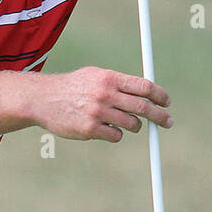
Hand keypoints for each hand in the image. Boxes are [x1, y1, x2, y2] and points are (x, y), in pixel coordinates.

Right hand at [34, 67, 173, 142]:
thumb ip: (119, 83)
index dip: (160, 95)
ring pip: (132, 124)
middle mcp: (105, 94)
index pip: (144, 86)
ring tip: (122, 122)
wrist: (43, 99)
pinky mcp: (90, 129)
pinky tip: (104, 128)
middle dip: (160, 116)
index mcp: (109, 78)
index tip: (166, 102)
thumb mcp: (95, 76)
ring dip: (133, 125)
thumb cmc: (73, 87)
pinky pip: (116, 135)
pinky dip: (116, 133)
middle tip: (167, 122)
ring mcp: (98, 112)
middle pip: (143, 107)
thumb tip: (148, 91)